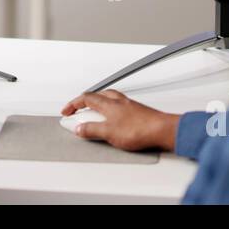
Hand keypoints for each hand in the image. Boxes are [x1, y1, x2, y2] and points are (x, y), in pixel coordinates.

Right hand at [61, 90, 179, 151]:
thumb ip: (92, 130)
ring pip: (108, 100)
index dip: (73, 104)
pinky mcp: (137, 112)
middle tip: (78, 111)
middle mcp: (118, 101)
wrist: (162, 130)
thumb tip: (79, 128)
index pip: (86, 99)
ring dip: (98, 105)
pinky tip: (112, 120)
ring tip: (93, 114)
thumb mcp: (109, 133)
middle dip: (84, 102)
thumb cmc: (139, 129)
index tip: (66, 111)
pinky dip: (110, 111)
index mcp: (108, 103)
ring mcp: (128, 106)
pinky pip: (118, 107)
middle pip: (97, 96)